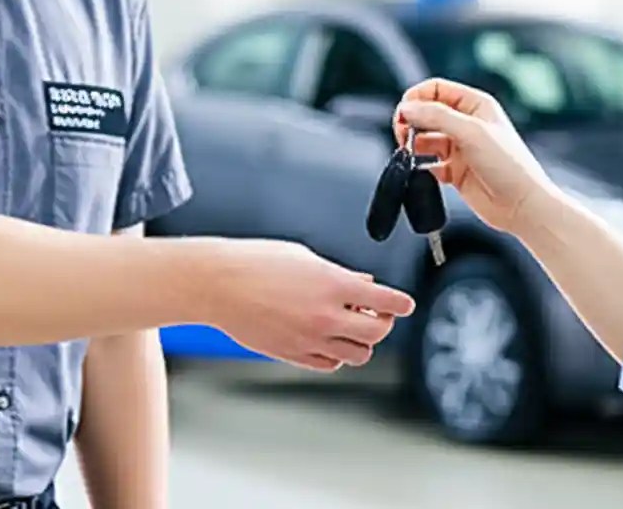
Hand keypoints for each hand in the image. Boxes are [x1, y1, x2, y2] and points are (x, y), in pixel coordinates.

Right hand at [209, 240, 415, 371]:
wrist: (218, 284)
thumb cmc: (256, 263)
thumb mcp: (305, 257)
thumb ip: (340, 274)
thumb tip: (364, 283)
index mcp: (333, 285)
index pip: (387, 301)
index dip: (401, 303)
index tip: (405, 304)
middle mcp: (326, 316)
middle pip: (378, 333)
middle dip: (383, 323)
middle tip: (376, 313)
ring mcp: (310, 339)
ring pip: (359, 354)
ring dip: (361, 341)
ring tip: (350, 326)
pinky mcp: (293, 354)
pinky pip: (330, 364)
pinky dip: (337, 354)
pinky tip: (328, 339)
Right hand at [394, 78, 553, 232]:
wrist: (522, 206)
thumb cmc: (510, 166)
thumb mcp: (472, 132)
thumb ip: (436, 117)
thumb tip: (407, 108)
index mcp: (475, 105)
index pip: (435, 89)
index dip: (416, 98)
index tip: (404, 113)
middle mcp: (466, 124)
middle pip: (426, 113)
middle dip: (411, 122)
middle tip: (403, 136)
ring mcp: (460, 148)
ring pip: (424, 139)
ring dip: (413, 145)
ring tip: (411, 154)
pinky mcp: (455, 171)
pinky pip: (428, 164)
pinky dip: (421, 167)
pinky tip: (423, 172)